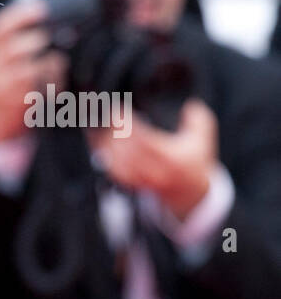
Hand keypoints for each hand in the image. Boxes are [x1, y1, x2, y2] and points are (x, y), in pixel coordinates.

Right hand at [0, 0, 67, 142]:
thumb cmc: (3, 81)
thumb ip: (13, 40)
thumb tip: (44, 16)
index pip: (0, 28)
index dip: (21, 16)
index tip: (41, 9)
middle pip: (17, 48)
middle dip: (39, 41)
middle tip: (51, 40)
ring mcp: (1, 86)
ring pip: (31, 68)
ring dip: (50, 62)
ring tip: (57, 60)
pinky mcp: (15, 101)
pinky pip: (41, 86)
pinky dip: (53, 80)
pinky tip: (55, 79)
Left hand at [88, 98, 218, 219]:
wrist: (188, 193)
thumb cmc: (193, 162)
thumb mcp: (203, 139)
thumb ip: (198, 119)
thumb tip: (190, 105)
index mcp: (171, 160)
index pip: (145, 142)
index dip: (130, 126)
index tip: (119, 111)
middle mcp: (154, 172)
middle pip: (126, 151)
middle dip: (114, 131)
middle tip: (107, 114)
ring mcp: (140, 180)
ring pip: (116, 162)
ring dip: (105, 142)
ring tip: (100, 123)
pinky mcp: (129, 182)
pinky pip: (111, 168)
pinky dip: (101, 153)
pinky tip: (95, 138)